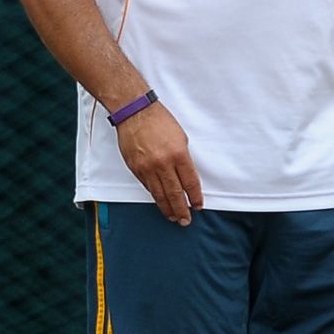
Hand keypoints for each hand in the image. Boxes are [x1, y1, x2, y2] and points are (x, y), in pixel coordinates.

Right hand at [114, 102, 202, 224]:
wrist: (135, 112)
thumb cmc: (160, 121)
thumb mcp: (180, 137)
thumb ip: (183, 159)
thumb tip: (185, 177)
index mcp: (179, 154)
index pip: (190, 183)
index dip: (194, 197)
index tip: (198, 206)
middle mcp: (163, 164)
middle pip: (175, 194)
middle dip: (181, 210)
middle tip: (185, 221)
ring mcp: (148, 167)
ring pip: (159, 194)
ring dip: (167, 208)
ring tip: (172, 217)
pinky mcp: (136, 168)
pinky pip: (147, 186)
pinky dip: (155, 196)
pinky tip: (160, 201)